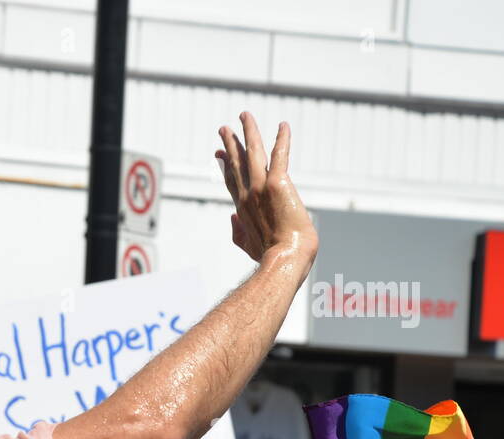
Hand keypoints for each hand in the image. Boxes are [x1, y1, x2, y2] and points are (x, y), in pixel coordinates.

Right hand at [215, 112, 317, 263]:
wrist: (284, 257)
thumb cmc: (270, 254)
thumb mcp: (246, 245)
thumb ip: (237, 231)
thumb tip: (231, 218)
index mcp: (241, 207)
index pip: (231, 180)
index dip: (224, 165)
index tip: (219, 155)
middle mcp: (247, 194)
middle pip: (236, 162)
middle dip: (230, 143)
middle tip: (224, 129)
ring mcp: (260, 187)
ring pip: (253, 151)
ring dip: (248, 131)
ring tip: (244, 116)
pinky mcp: (277, 183)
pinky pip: (280, 154)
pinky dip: (281, 138)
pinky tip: (283, 125)